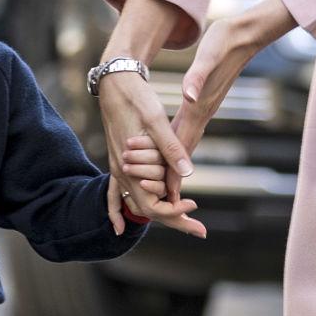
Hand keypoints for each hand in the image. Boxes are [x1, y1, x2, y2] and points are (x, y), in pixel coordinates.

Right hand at [97, 70, 204, 236]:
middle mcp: (121, 175)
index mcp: (130, 169)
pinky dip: (117, 212)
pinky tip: (119, 227)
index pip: (152, 207)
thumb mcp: (156, 121)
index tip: (195, 206)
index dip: (174, 212)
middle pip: (147, 211)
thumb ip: (171, 149)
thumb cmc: (137, 99)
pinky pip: (113, 194)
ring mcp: (117, 170)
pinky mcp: (116, 162)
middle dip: (175, 221)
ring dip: (160, 214)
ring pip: (136, 203)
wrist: (114, 83)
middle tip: (201, 231)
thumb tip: (188, 174)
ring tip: (186, 221)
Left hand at [168, 0, 295, 199]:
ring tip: (162, 185)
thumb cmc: (225, 40)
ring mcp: (205, 108)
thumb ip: (197, 78)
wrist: (244, 32)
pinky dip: (178, 146)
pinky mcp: (205, 102)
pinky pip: (188, 130)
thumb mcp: (208, 55)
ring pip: (187, 143)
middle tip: (161, 202)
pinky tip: (170, 152)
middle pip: (184, 151)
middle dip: (172, 177)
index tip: (167, 196)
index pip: (182, 145)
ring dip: (173, 164)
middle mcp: (202, 111)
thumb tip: (189, 97)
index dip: (173, 171)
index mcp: (199, 106)